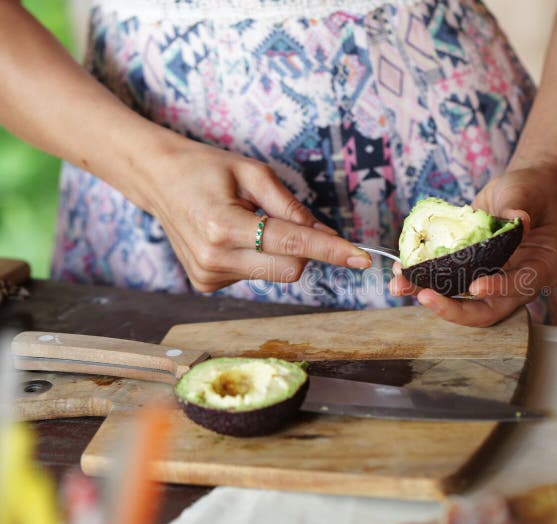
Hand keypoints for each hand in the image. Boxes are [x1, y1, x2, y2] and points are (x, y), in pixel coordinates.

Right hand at [138, 139, 371, 291]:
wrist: (156, 179)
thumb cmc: (206, 168)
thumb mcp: (253, 173)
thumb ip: (292, 206)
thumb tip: (328, 235)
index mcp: (224, 224)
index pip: (292, 243)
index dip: (330, 250)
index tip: (361, 258)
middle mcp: (214, 258)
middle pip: (290, 269)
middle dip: (304, 249)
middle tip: (290, 220)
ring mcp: (208, 275)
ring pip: (274, 275)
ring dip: (277, 251)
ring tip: (247, 221)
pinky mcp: (207, 284)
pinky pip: (255, 276)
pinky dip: (257, 258)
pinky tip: (234, 237)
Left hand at [389, 165, 556, 326]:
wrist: (521, 191)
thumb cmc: (532, 191)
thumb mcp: (527, 193)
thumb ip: (520, 208)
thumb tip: (519, 220)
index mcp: (542, 268)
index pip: (520, 286)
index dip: (498, 288)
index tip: (475, 286)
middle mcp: (517, 283)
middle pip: (487, 310)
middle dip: (454, 309)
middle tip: (426, 297)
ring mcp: (492, 282)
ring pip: (463, 303)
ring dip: (431, 297)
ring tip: (400, 285)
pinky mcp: (470, 274)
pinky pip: (448, 285)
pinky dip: (425, 281)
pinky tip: (403, 274)